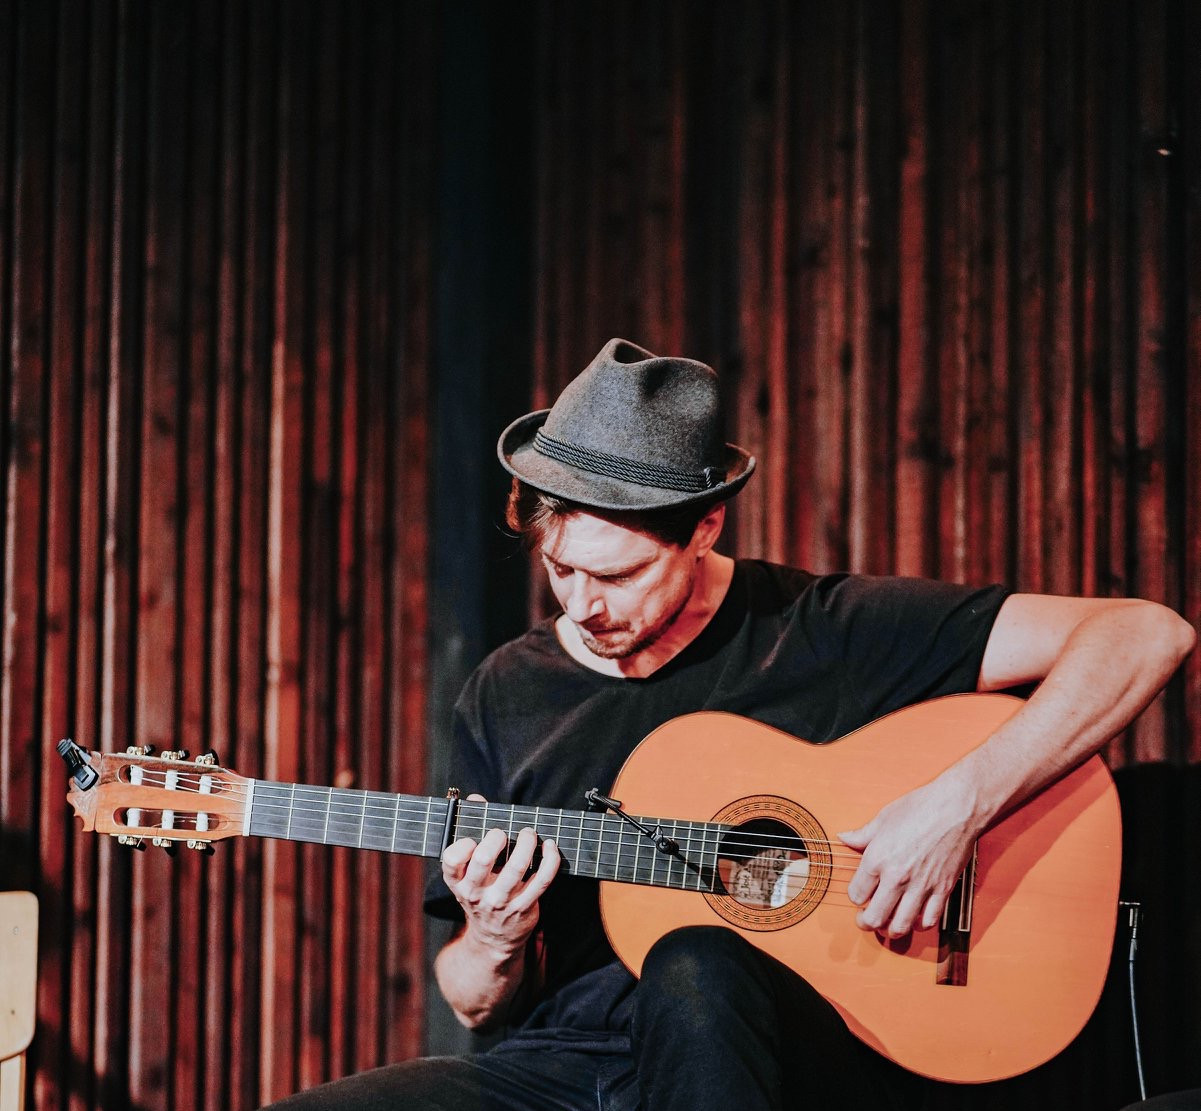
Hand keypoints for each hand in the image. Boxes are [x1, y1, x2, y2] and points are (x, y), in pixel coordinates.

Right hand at [441, 794, 560, 959]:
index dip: (463, 844)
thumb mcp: (468, 872)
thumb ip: (471, 832)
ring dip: (526, 842)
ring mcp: (501, 902)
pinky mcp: (524, 906)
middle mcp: (477, 893)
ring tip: (529, 834)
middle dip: (496, 836)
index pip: (451, 860)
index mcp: (458, 882)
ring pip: (517, 866)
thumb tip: (475, 798)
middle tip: (503, 833)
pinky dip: (550, 859)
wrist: (493, 938)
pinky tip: (549, 846)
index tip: (474, 839)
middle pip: (483, 858)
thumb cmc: (481, 893)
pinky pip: (542, 879)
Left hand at [838, 779, 982, 937]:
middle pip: (875, 917)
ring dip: (890, 931)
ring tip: (887, 927)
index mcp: (877, 859)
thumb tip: (844, 837)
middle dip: (866, 922)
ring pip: (901, 925)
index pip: (856, 893)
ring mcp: (921, 886)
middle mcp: (896, 877)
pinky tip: (914, 920)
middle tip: (865, 920)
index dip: (855, 896)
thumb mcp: (883, 818)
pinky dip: (919, 926)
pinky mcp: (943, 890)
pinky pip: (929, 920)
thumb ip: (861, 834)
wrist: (956, 808)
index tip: (859, 894)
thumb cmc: (919, 808)